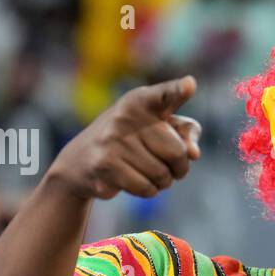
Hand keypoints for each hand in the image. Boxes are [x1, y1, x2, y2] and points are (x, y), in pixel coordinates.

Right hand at [44, 76, 201, 200]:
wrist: (80, 161)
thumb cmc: (130, 141)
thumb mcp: (157, 128)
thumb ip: (185, 132)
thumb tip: (194, 153)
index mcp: (141, 101)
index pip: (164, 95)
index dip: (178, 90)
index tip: (190, 85)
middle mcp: (125, 116)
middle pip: (177, 153)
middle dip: (180, 167)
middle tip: (170, 167)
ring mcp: (112, 140)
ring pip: (162, 175)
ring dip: (162, 182)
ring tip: (147, 172)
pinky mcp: (104, 165)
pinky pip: (146, 188)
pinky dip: (148, 190)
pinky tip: (135, 181)